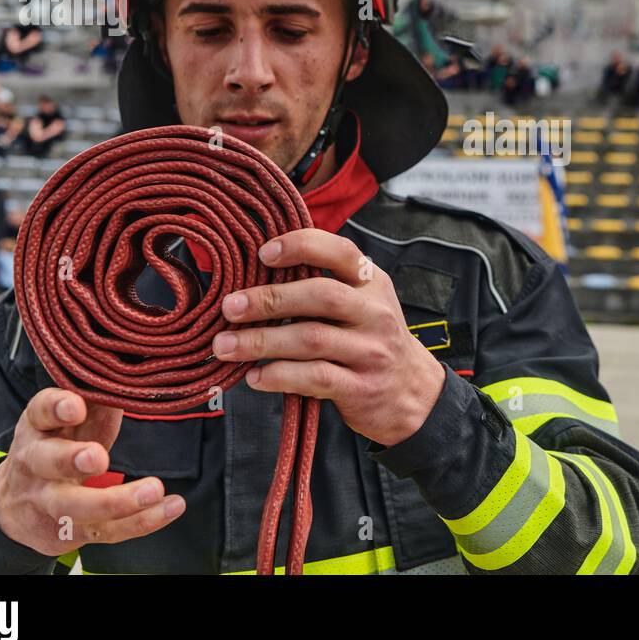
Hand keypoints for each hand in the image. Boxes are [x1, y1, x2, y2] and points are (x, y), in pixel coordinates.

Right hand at [0, 388, 184, 556]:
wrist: (14, 505)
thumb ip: (96, 397)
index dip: (56, 408)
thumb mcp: (68, 417)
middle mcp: (36, 465)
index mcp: (37, 428)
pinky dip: (142, 520)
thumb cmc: (57, 443)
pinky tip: (171, 507)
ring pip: (77, 506)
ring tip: (154, 489)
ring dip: (116, 501)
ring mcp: (50, 502)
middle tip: (98, 457)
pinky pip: (107, 529)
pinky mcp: (70, 531)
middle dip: (71, 459)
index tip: (76, 405)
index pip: (40, 412)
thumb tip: (135, 370)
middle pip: (47, 462)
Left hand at [214, 229, 446, 447]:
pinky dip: (279, 376)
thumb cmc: (373, 341)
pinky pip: (314, 378)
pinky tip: (255, 377)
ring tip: (226, 346)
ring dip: (261, 341)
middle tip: (231, 306)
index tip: (264, 253)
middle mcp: (374, 313)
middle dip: (270, 299)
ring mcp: (370, 351)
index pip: (340, 252)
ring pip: (311, 339)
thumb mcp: (364, 303)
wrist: (412, 393)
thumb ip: (325, 285)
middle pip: (321, 296)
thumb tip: (257, 274)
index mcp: (372, 284)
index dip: (301, 246)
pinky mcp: (360, 387)